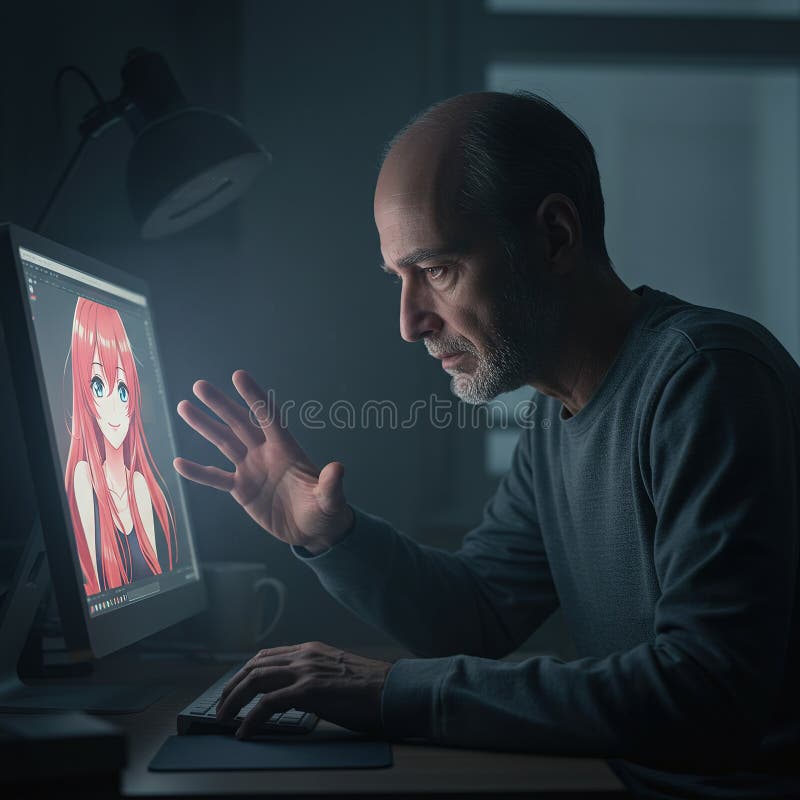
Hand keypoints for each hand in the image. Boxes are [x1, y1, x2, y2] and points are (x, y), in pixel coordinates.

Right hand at [174, 370, 352, 553]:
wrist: (314, 531)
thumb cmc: (326, 511)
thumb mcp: (330, 499)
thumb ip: (330, 484)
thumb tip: (338, 468)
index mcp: (287, 450)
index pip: (268, 417)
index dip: (254, 397)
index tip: (238, 375)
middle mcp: (266, 453)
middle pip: (240, 423)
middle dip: (220, 405)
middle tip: (199, 385)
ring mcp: (252, 469)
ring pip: (224, 443)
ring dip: (204, 426)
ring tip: (183, 407)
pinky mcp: (242, 489)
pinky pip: (216, 478)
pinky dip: (198, 472)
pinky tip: (178, 462)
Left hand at [215, 641, 391, 738]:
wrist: (393, 690)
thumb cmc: (370, 688)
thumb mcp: (335, 674)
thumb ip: (312, 678)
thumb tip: (292, 697)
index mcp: (311, 650)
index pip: (266, 656)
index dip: (244, 674)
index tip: (233, 690)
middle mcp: (305, 655)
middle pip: (254, 666)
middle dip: (231, 687)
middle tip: (220, 708)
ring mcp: (307, 671)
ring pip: (256, 680)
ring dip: (234, 700)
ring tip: (223, 719)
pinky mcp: (310, 691)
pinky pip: (269, 703)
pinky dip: (251, 717)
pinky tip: (245, 731)